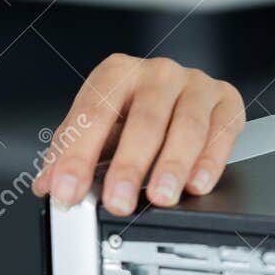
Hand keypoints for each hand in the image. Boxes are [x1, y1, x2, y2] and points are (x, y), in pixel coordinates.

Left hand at [31, 54, 246, 215]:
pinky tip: (196, 184)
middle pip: (144, 121)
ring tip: (160, 197)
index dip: (77, 156)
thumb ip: (68, 154)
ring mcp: (195, 84)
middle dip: (128, 166)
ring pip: (187, 126)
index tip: (67, 190)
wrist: (174, 93)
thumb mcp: (93, 129)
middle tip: (118, 201)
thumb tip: (47, 184)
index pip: (92, 114)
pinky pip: (222, 131)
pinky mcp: (226, 101)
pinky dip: (210, 161)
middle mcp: (157, 73)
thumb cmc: (127, 112)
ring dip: (172, 166)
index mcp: (115, 73)